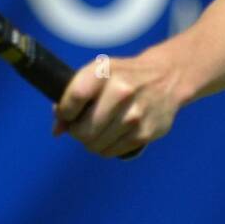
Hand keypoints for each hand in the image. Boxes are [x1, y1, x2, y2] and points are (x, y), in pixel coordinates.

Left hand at [53, 51, 183, 158]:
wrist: (167, 78)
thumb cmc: (124, 76)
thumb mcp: (99, 74)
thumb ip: (74, 96)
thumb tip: (57, 129)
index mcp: (105, 71)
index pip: (74, 98)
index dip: (65, 112)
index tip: (67, 115)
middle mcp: (121, 91)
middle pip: (83, 130)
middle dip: (77, 132)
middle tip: (83, 125)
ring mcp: (135, 115)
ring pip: (95, 145)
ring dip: (92, 141)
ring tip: (101, 129)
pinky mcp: (144, 133)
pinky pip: (111, 152)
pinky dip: (107, 147)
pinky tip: (115, 133)